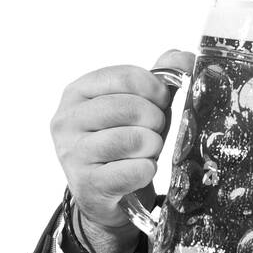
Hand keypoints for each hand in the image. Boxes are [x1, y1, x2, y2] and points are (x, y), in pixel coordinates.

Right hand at [50, 51, 194, 231]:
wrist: (106, 193)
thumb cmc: (125, 142)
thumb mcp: (141, 104)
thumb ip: (160, 77)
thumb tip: (185, 59)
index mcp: (77, 92)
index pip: (125, 76)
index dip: (154, 89)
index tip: (161, 101)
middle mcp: (67, 120)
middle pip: (130, 107)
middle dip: (155, 120)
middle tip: (153, 130)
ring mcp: (73, 153)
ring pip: (134, 139)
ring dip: (152, 146)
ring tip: (146, 151)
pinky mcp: (87, 185)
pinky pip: (135, 171)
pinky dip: (147, 170)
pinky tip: (140, 170)